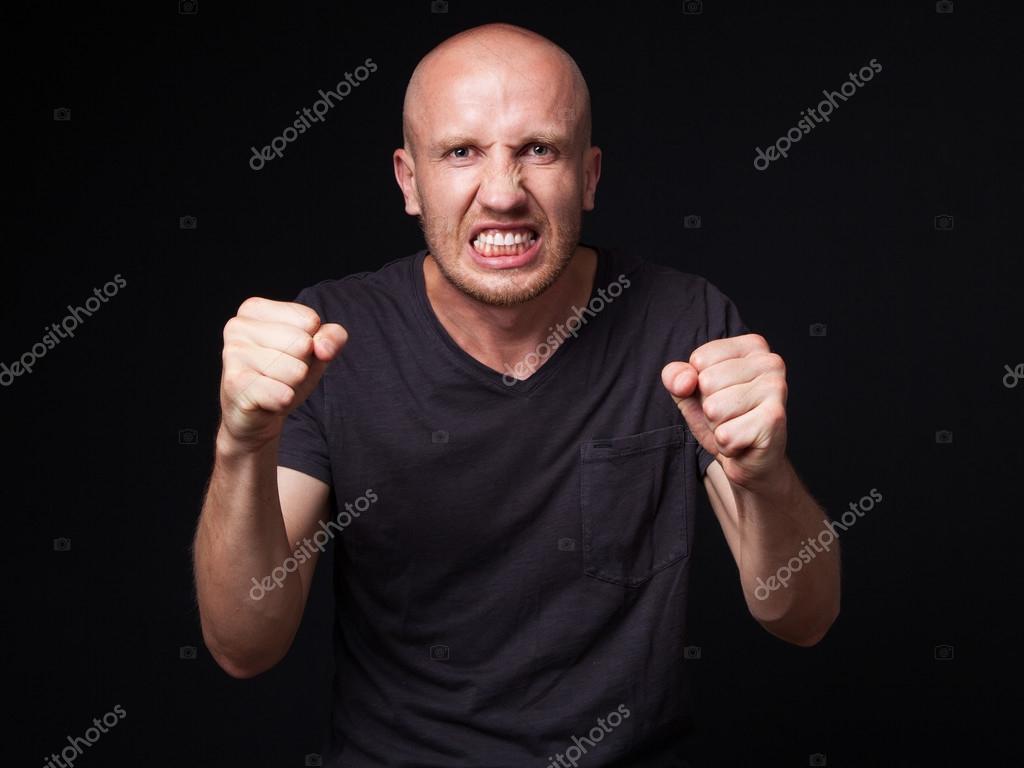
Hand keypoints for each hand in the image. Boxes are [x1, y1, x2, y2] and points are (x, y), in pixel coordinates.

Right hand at [219, 297, 347, 451]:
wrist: (257, 414)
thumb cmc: (284, 374)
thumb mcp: (315, 351)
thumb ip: (332, 337)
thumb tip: (323, 347)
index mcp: (255, 309)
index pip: (309, 320)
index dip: (312, 344)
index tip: (290, 353)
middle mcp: (238, 326)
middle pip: (303, 343)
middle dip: (302, 365)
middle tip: (281, 373)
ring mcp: (233, 353)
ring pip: (296, 371)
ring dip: (292, 385)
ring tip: (273, 385)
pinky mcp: (234, 383)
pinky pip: (283, 394)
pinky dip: (284, 402)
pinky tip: (267, 401)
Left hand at [661, 334, 787, 491]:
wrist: (749, 460)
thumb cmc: (723, 419)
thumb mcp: (690, 392)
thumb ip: (676, 377)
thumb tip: (685, 382)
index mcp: (752, 347)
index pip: (700, 358)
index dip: (698, 384)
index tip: (720, 394)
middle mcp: (770, 362)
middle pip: (707, 382)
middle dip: (709, 408)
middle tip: (730, 416)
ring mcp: (776, 389)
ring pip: (714, 409)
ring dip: (718, 427)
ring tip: (736, 427)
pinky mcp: (774, 419)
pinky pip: (725, 435)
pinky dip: (727, 445)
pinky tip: (744, 442)